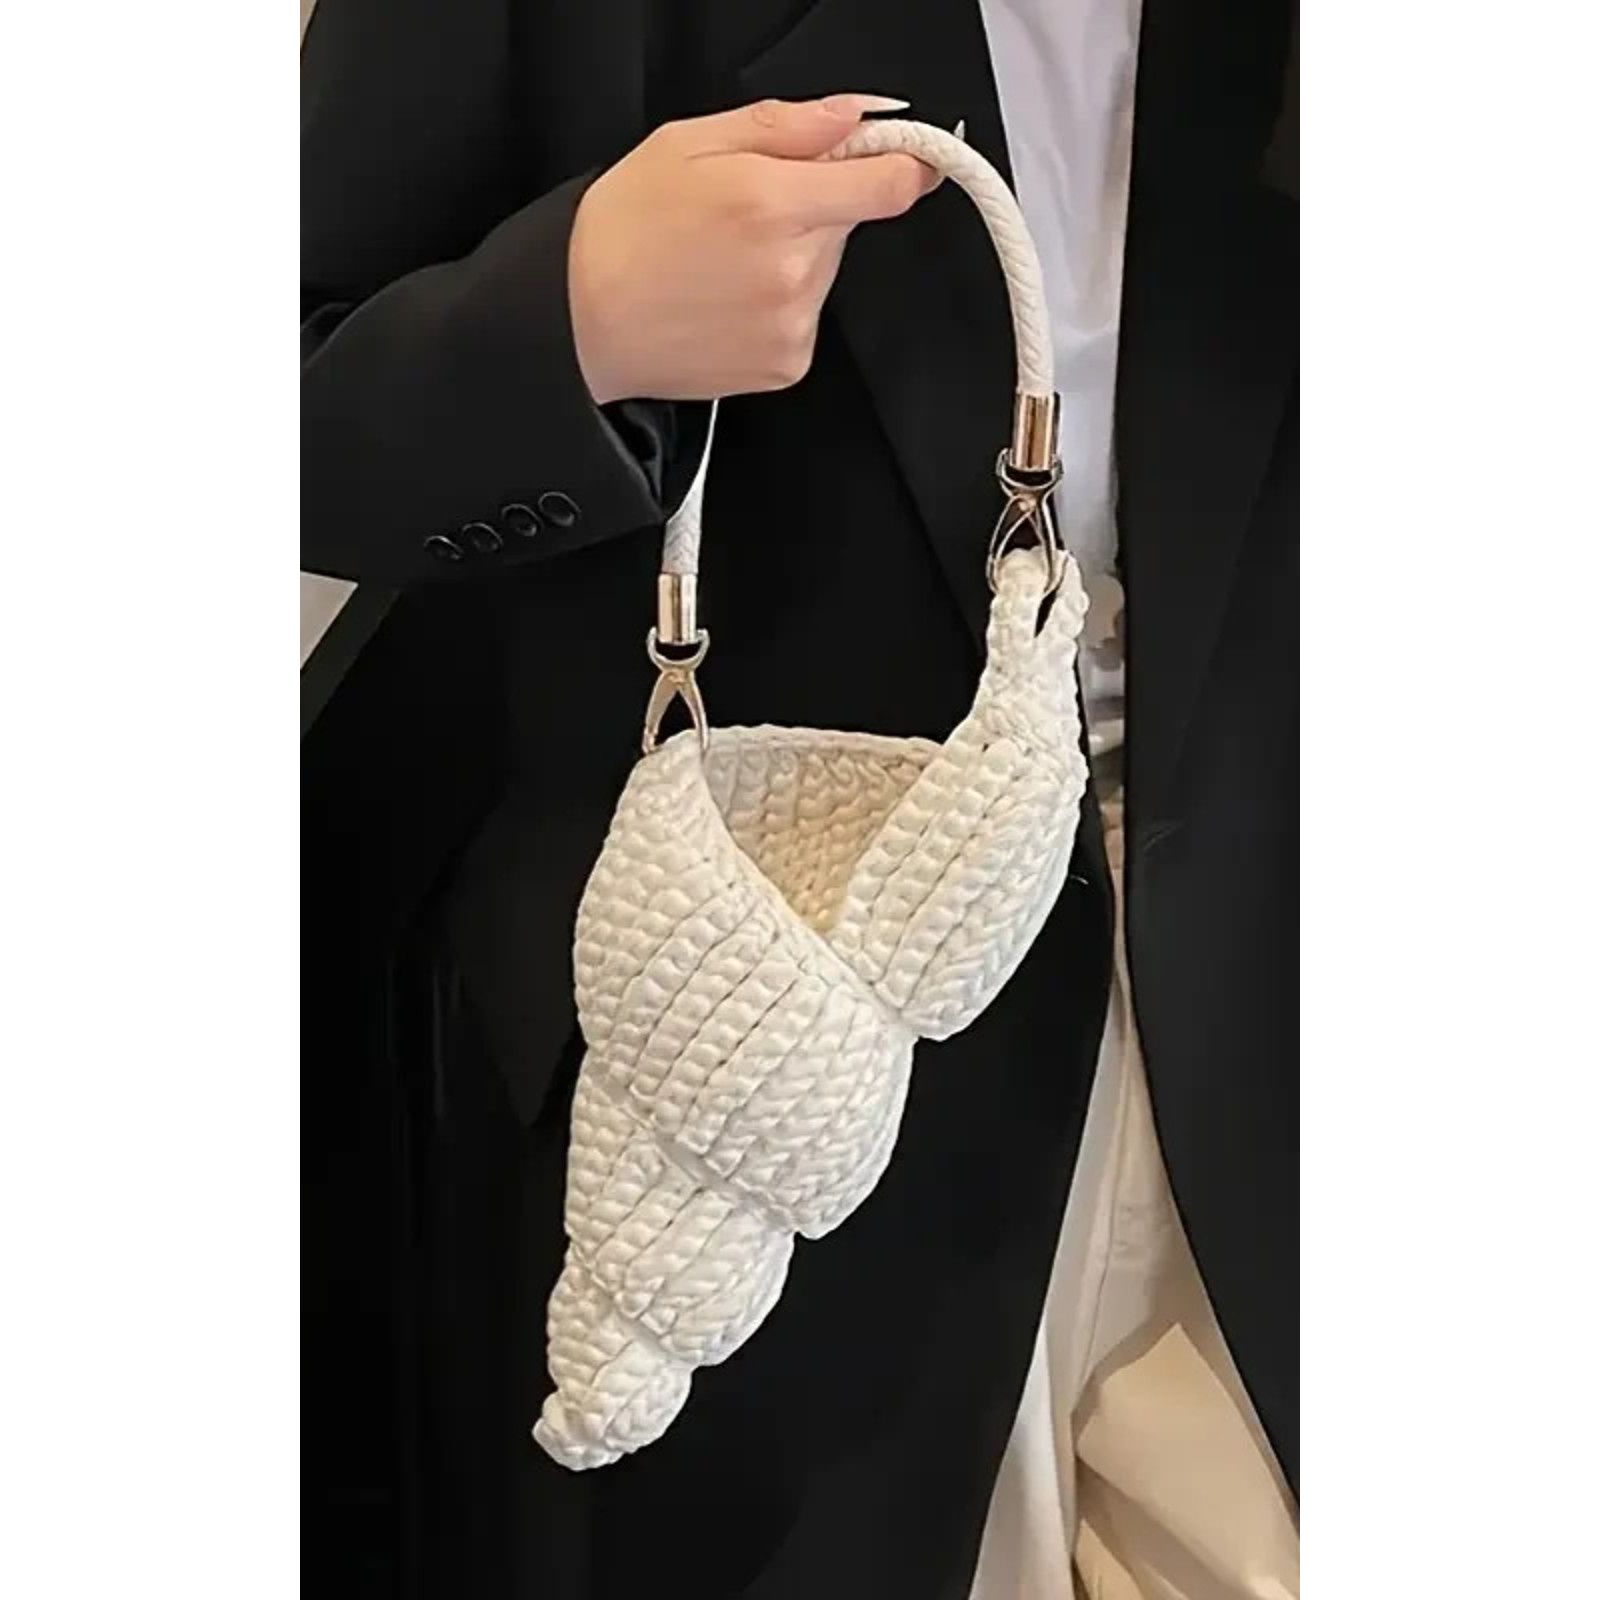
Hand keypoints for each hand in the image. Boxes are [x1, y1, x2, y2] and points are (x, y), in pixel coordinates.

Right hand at [568, 95, 937, 404]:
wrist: (579, 323)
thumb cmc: (621, 231)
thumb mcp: (690, 143)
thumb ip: (786, 126)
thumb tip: (856, 115)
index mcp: (771, 204)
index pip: (888, 185)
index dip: (907, 166)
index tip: (908, 158)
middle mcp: (790, 271)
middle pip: (849, 222)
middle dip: (814, 206)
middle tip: (746, 211)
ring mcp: (791, 324)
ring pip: (825, 270)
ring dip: (793, 257)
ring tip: (723, 262)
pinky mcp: (785, 364)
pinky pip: (806, 316)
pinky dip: (779, 304)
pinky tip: (727, 299)